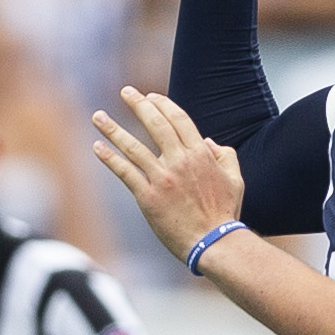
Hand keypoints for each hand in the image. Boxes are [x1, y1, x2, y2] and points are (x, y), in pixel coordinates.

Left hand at [92, 87, 245, 259]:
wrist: (214, 242)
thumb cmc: (225, 214)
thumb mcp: (236, 180)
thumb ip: (225, 156)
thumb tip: (210, 142)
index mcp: (201, 155)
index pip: (178, 119)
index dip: (163, 104)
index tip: (150, 97)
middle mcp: (180, 161)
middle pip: (155, 124)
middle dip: (138, 104)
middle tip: (125, 92)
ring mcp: (163, 178)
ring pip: (133, 146)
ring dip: (113, 129)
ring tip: (98, 116)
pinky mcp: (148, 197)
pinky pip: (125, 172)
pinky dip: (110, 158)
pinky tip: (98, 147)